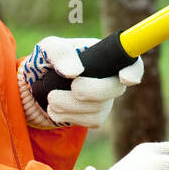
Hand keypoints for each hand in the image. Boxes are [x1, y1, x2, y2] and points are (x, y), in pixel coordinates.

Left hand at [17, 36, 143, 128]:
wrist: (35, 88)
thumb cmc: (46, 62)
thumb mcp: (47, 49)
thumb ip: (59, 52)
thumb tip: (75, 71)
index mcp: (104, 56)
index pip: (132, 62)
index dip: (134, 70)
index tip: (125, 78)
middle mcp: (109, 77)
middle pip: (116, 88)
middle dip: (92, 90)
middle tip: (72, 87)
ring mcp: (105, 99)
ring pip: (99, 107)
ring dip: (70, 104)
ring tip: (51, 97)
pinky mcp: (96, 116)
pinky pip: (90, 120)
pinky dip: (68, 115)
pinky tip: (56, 108)